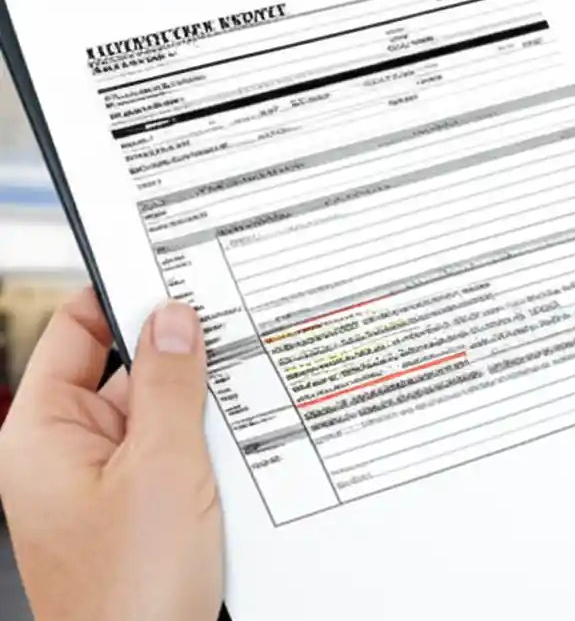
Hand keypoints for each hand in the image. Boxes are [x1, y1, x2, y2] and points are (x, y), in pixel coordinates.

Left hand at [0, 290, 222, 620]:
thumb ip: (168, 385)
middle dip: (181, 357)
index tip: (173, 271)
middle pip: (125, 372)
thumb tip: (172, 320)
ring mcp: (105, 488)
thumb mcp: (161, 469)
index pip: (75, 332)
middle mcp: (67, 457)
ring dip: (202, 409)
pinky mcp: (142, 514)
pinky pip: (176, 458)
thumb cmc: (130, 596)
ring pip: (160, 417)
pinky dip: (211, 448)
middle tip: (233, 336)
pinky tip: (246, 449)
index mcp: (42, 436)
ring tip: (241, 408)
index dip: (121, 295)